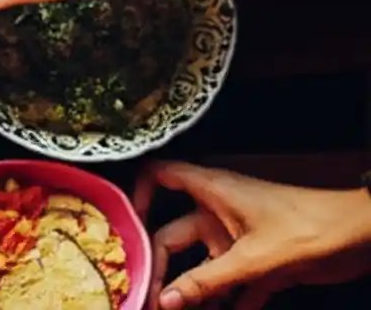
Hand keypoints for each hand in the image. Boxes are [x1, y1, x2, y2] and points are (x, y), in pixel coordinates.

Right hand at [134, 162, 370, 309]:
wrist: (364, 237)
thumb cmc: (310, 229)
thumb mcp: (253, 259)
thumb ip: (207, 282)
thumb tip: (164, 301)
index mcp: (212, 193)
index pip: (161, 177)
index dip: (138, 195)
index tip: (127, 230)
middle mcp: (219, 213)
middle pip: (174, 235)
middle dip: (161, 268)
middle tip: (150, 300)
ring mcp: (239, 238)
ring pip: (203, 266)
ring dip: (193, 292)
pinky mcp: (260, 262)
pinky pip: (233, 285)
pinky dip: (226, 304)